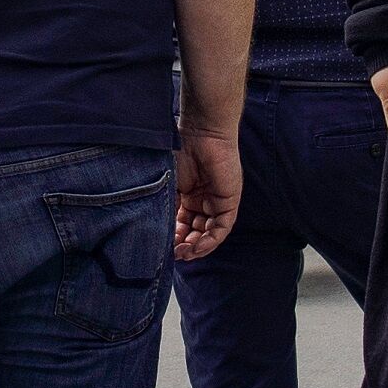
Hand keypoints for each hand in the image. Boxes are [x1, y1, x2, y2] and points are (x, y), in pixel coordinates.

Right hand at [171, 122, 241, 262]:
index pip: (183, 224)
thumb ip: (167, 207)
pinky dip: (210, 240)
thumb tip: (158, 233)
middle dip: (186, 245)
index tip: (164, 246)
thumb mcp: (169, 185)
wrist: (201, 133)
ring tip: (185, 253)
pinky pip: (222, 228)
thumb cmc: (181, 151)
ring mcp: (218, 202)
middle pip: (196, 232)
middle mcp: (204, 201)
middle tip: (175, 254)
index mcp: (189, 196)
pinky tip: (197, 246)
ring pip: (209, 234)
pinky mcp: (229, 202)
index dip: (174, 238)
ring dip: (198, 246)